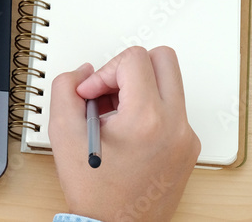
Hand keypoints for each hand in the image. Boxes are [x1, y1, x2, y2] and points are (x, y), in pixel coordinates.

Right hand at [48, 46, 200, 221]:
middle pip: (163, 59)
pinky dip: (149, 110)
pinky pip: (172, 109)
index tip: (91, 93)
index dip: (104, 70)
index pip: (134, 59)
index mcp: (147, 118)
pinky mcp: (188, 148)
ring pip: (169, 84)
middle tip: (109, 90)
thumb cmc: (95, 191)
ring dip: (139, 88)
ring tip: (114, 116)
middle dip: (129, 67)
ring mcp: (187, 137)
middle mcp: (175, 125)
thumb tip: (85, 72)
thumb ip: (65, 88)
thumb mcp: (63, 132)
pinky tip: (126, 133)